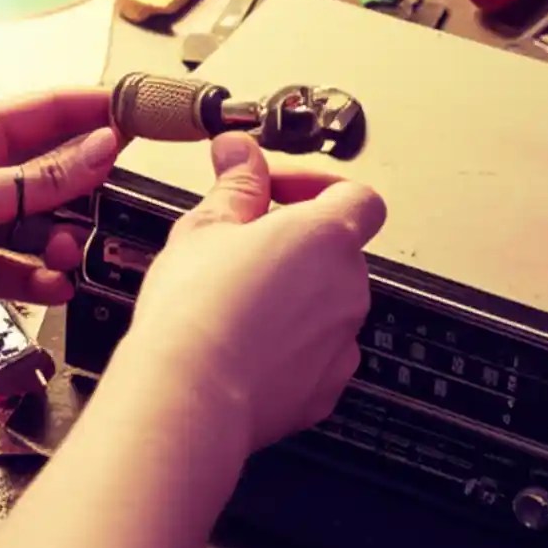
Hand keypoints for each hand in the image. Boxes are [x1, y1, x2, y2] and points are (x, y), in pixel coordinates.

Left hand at [0, 88, 123, 350]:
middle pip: (44, 175)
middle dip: (81, 192)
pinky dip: (31, 279)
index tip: (141, 118)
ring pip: (30, 227)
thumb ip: (41, 180)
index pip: (44, 113)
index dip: (94, 113)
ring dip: (56, 243)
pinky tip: (51, 288)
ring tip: (68, 257)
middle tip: (115, 207)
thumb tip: (102, 149)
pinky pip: (6, 268)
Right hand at [115, 132, 385, 451]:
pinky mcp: (325, 388)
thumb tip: (240, 151)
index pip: (358, 196)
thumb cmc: (196, 311)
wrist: (189, 396)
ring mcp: (342, 342)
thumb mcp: (206, 226)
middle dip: (293, 245)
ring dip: (291, 297)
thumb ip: (236, 183)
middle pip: (336, 252)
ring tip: (233, 303)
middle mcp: (350, 288)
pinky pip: (316, 354)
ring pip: (325, 305)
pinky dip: (288, 347)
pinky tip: (243, 347)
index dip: (318, 187)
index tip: (276, 193)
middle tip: (237, 249)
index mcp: (328, 236)